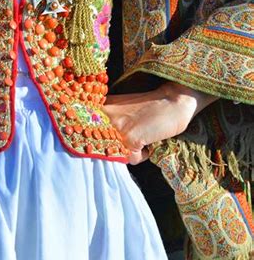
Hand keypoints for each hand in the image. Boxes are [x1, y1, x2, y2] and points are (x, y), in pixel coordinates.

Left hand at [103, 82, 217, 164]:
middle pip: (101, 146)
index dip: (100, 141)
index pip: (88, 133)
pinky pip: (132, 159)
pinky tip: (149, 139)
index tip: (107, 139)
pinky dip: (142, 154)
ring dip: (131, 150)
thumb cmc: (148, 106)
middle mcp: (104, 116)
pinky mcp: (130, 138)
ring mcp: (116, 127)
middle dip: (117, 146)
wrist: (171, 101)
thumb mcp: (120, 108)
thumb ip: (106, 121)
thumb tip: (99, 146)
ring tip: (142, 136)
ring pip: (117, 154)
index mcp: (99, 107)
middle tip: (133, 137)